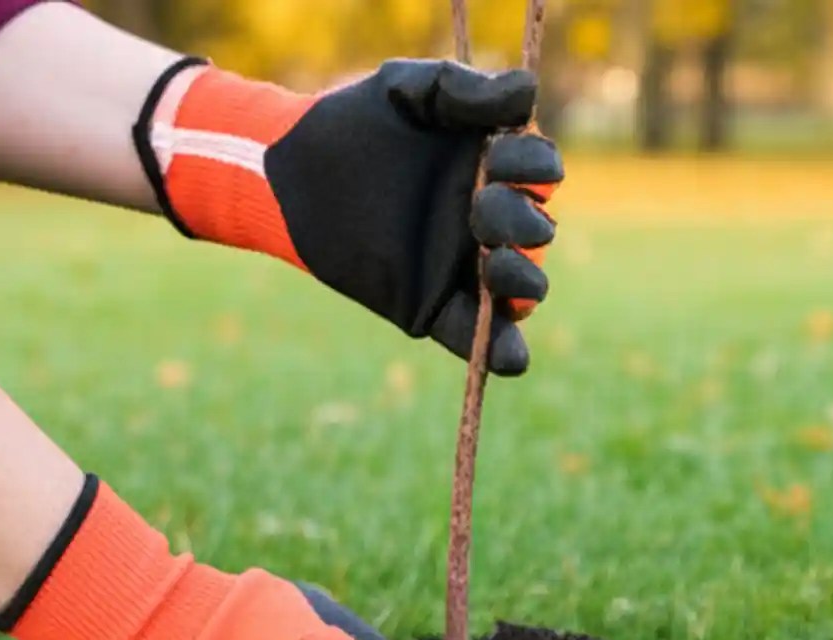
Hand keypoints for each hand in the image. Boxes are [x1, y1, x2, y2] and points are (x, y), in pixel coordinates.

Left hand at [138, 59, 563, 375]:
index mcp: (493, 167)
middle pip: (536, 231)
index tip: (496, 157)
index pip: (540, 173)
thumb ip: (466, 88)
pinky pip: (475, 336)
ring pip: (521, 288)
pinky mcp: (430, 307)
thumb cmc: (353, 123)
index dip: (533, 168)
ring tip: (494, 261)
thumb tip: (529, 92)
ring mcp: (461, 267)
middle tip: (479, 208)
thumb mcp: (409, 89)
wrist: (291, 169)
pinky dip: (502, 351)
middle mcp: (487, 220)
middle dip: (520, 220)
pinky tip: (513, 358)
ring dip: (522, 279)